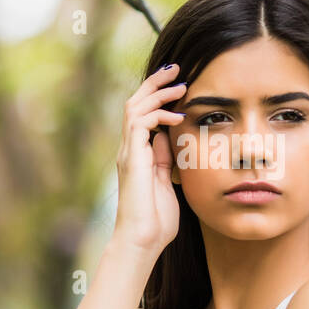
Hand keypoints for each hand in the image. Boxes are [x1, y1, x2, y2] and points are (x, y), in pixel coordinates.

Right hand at [113, 62, 186, 257]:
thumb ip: (165, 160)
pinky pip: (139, 123)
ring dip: (157, 92)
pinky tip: (177, 116)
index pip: (143, 113)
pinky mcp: (131, 158)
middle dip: (155, 83)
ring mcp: (128, 152)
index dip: (158, 95)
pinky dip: (158, 114)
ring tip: (179, 84)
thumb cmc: (157, 220)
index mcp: (138, 154)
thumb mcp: (167, 183)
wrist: (143, 240)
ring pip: (135, 107)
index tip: (179, 85)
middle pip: (136, 102)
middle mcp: (130, 148)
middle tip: (176, 69)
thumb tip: (170, 138)